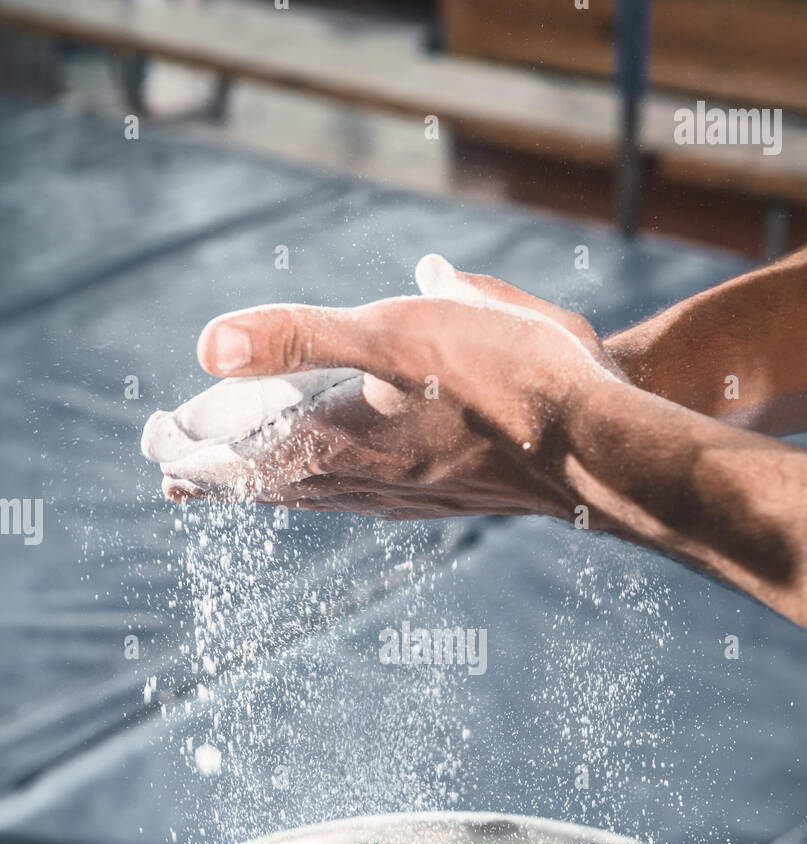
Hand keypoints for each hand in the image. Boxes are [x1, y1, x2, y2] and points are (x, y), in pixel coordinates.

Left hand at [146, 256, 620, 521]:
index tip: (158, 446)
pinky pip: (362, 503)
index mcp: (347, 440)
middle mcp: (370, 479)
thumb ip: (303, 338)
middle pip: (273, 483)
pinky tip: (338, 495)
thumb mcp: (403, 333)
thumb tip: (210, 345)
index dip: (200, 448)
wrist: (604, 447)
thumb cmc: (512, 380)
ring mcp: (410, 495)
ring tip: (237, 490)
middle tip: (177, 478)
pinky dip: (323, 498)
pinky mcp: (447, 497)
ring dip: (268, 491)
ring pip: (317, 497)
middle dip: (222, 475)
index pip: (247, 452)